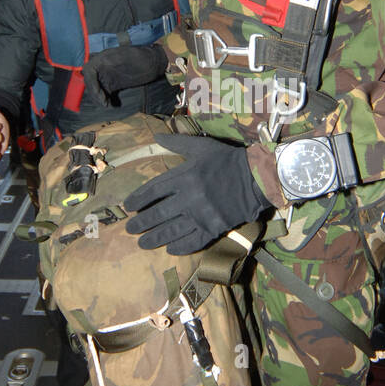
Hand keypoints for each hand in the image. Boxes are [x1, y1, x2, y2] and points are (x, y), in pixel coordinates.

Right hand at [88, 44, 167, 101]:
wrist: (154, 62)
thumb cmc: (144, 59)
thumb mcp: (130, 57)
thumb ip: (113, 63)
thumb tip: (99, 69)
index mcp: (105, 57)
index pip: (89, 69)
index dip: (91, 83)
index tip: (100, 94)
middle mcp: (103, 66)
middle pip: (90, 81)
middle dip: (94, 93)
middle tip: (104, 103)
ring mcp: (107, 75)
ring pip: (95, 88)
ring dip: (98, 97)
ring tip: (107, 105)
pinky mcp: (112, 83)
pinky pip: (103, 91)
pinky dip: (104, 99)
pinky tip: (111, 104)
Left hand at [124, 133, 268, 253]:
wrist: (256, 178)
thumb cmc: (227, 161)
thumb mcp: (201, 148)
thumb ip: (177, 143)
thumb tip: (156, 136)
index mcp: (185, 176)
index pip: (153, 190)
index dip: (137, 199)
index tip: (128, 206)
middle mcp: (190, 197)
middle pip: (158, 214)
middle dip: (141, 223)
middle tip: (129, 229)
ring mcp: (202, 215)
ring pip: (171, 231)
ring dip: (154, 239)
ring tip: (142, 243)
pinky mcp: (214, 228)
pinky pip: (192, 242)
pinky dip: (179, 247)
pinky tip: (169, 249)